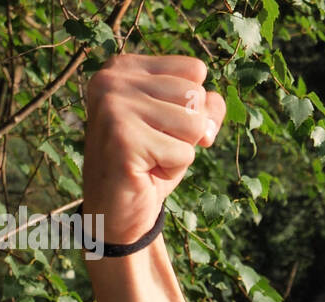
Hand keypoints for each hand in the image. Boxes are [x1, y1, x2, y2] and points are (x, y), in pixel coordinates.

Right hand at [82, 54, 225, 243]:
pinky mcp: (123, 138)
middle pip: (196, 95)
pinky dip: (173, 169)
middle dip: (189, 131)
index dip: (194, 106)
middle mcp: (112, 80)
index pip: (195, 70)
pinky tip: (145, 171)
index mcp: (124, 67)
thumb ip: (207, 107)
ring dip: (182, 151)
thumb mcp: (183, 128)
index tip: (163, 125)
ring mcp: (113, 107)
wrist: (116, 210)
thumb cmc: (151, 163)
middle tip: (156, 147)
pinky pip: (185, 152)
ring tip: (152, 158)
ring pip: (194, 123)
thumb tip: (212, 106)